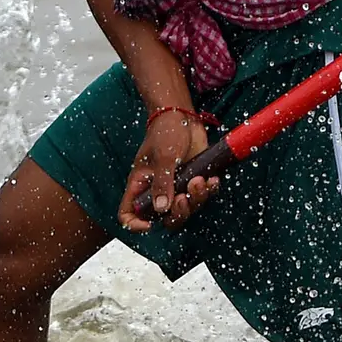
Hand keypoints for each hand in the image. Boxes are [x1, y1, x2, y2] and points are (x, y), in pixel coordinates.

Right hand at [120, 108, 218, 232]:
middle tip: (183, 199)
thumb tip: (161, 208)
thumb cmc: (165, 132)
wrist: (183, 117)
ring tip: (199, 180)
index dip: (136, 225)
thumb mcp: (162, 157)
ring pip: (186, 209)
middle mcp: (158, 190)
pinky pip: (202, 196)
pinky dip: (209, 191)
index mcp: (140, 186)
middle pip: (165, 218)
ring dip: (196, 199)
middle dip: (178, 213)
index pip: (129, 214)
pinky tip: (213, 180)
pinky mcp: (193, 180)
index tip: (150, 224)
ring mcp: (177, 187)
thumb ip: (162, 183)